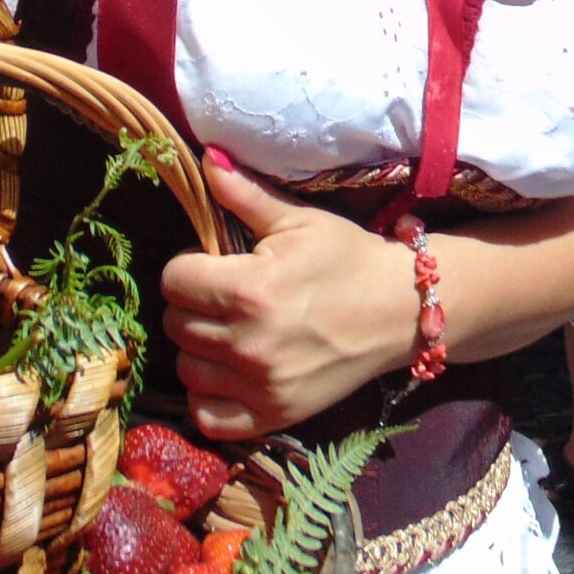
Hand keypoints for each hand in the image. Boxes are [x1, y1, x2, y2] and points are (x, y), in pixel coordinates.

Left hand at [160, 151, 408, 439]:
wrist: (400, 311)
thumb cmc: (346, 258)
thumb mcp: (297, 220)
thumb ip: (244, 194)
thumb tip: (205, 157)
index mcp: (250, 289)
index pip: (173, 280)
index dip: (189, 266)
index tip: (212, 263)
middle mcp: (249, 343)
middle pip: (175, 323)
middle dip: (192, 303)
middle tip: (223, 295)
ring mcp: (261, 385)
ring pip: (186, 368)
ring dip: (198, 347)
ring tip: (228, 329)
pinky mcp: (275, 416)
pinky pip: (208, 417)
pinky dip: (208, 396)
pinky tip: (228, 372)